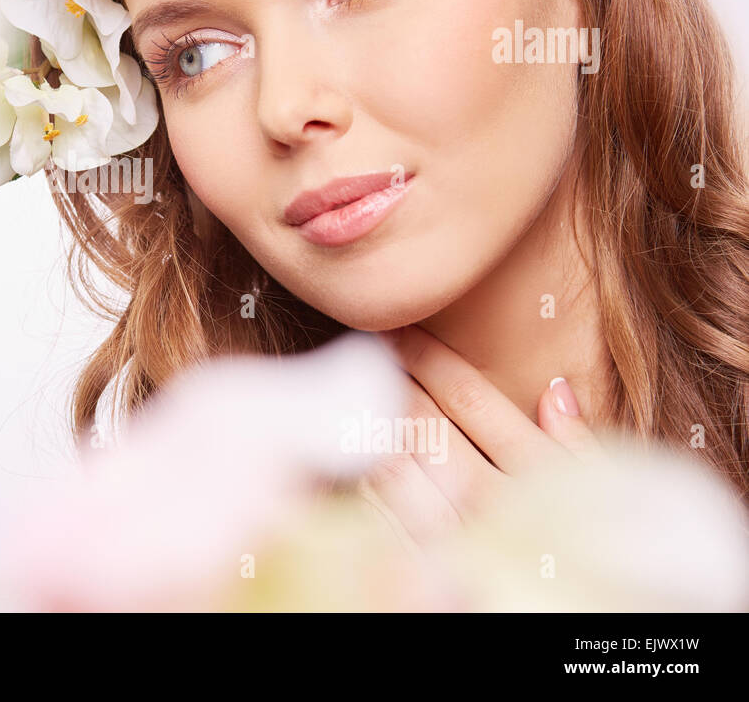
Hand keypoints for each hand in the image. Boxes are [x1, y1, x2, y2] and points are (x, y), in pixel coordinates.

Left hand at [355, 324, 600, 547]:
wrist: (565, 620)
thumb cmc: (585, 556)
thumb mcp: (602, 500)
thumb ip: (579, 447)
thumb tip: (553, 388)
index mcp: (533, 474)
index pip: (469, 399)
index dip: (430, 359)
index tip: (401, 332)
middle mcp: (491, 501)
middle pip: (423, 424)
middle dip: (389, 380)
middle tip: (366, 348)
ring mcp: (453, 537)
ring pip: (394, 464)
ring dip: (369, 423)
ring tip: (350, 392)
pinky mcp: (425, 569)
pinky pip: (377, 517)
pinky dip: (361, 481)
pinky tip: (351, 459)